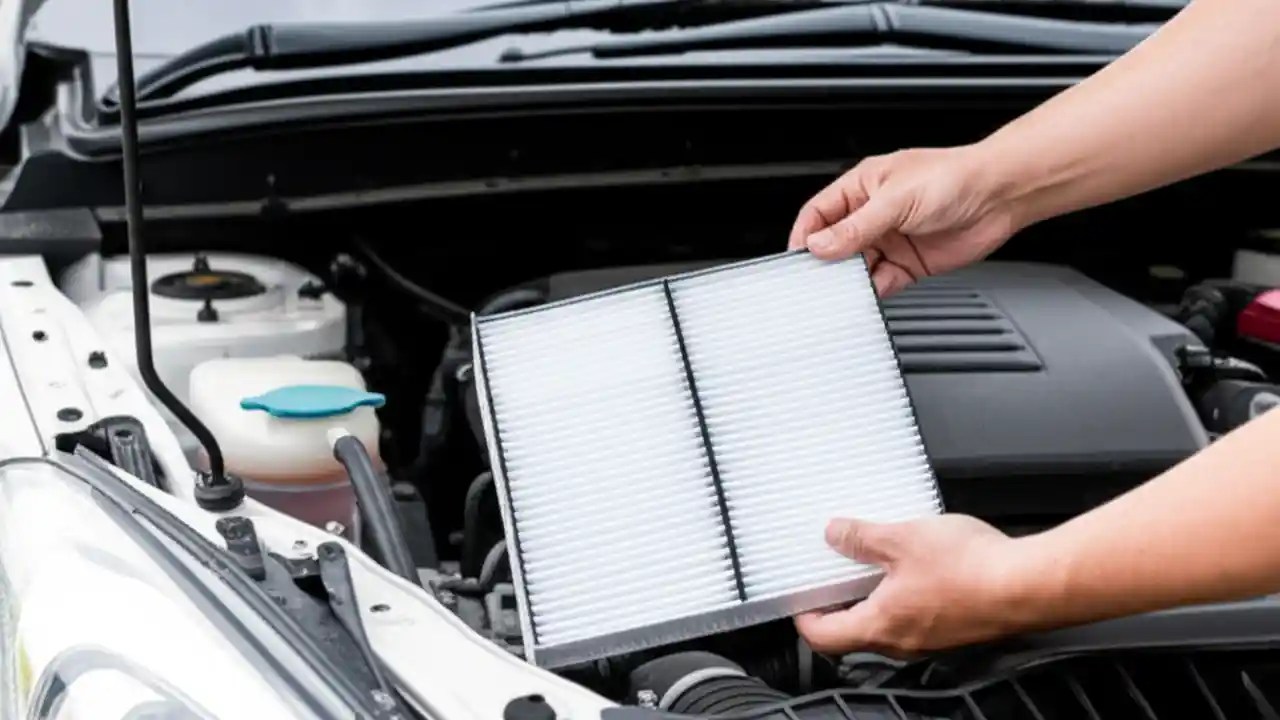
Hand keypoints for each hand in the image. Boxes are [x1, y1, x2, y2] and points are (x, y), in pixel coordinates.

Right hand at [788, 147, 1020, 295]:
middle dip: (825, 262)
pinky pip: (882, 281)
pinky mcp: (909, 263)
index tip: (798, 257)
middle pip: (835, 243)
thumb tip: (820, 244)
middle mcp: (873, 214)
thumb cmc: (954, 178)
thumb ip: (856, 227)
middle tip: (817, 279)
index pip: (819, 213)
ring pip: (857, 266)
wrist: (1000, 196)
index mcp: (863, 187)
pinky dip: (874, 290)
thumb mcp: (895, 200)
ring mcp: (891, 239)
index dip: (805, 235)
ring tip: (844, 289)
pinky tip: (871, 293)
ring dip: (850, 279)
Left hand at [795, 515, 1038, 657]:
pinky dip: (905, 595)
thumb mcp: (901, 538)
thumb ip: (861, 537)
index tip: (798, 599)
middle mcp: (903, 642)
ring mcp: (932, 639)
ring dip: (874, 596)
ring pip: (888, 623)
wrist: (1029, 584)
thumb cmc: (971, 569)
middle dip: (839, 603)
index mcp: (880, 626)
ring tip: (872, 561)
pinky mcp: (956, 628)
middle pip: (854, 632)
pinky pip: (917, 616)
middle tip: (830, 574)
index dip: (804, 617)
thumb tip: (834, 534)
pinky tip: (914, 565)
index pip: (824, 637)